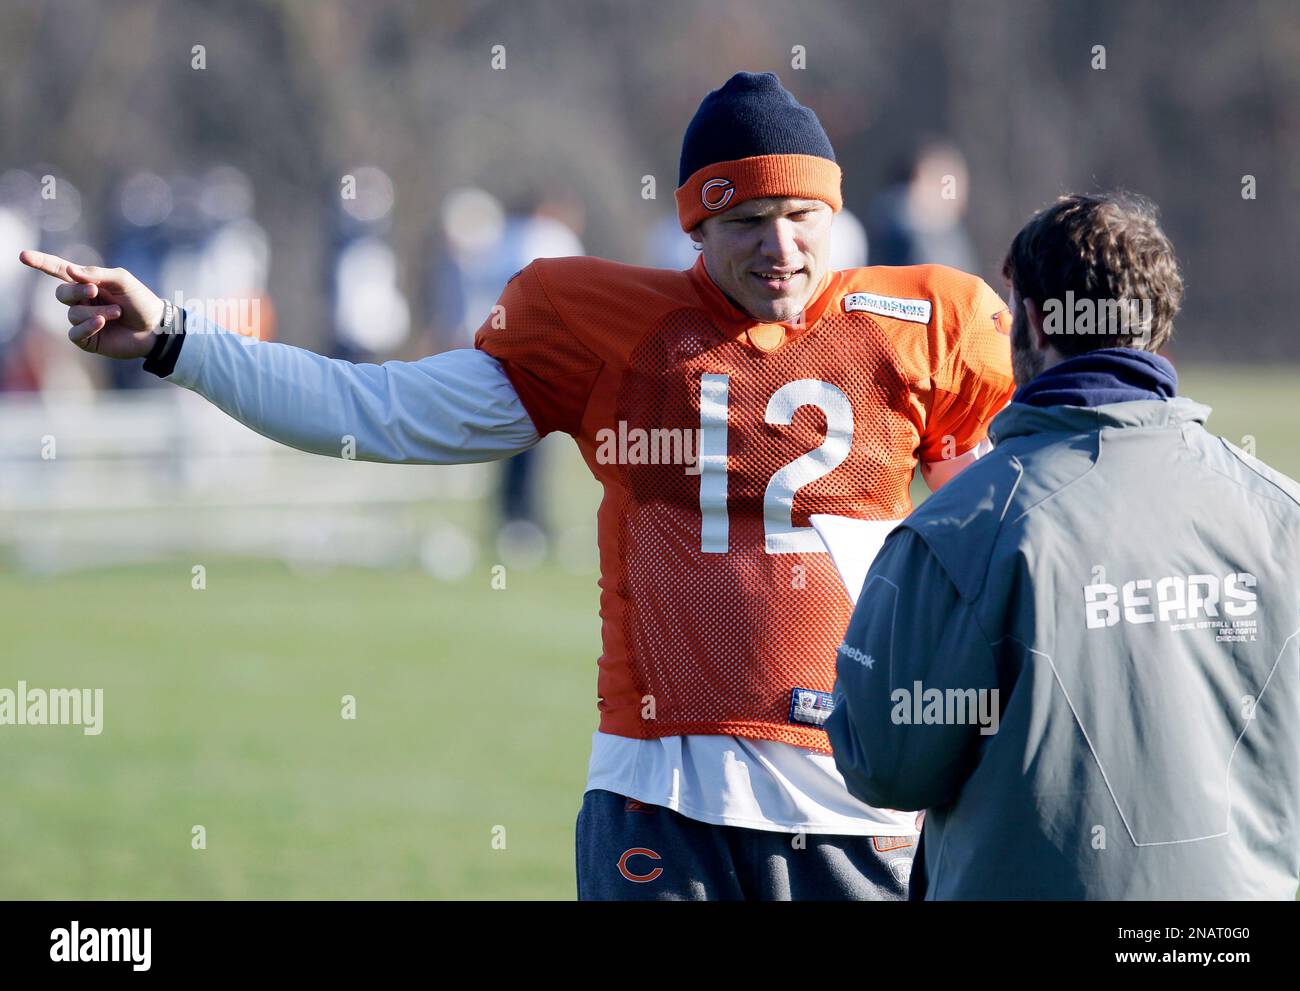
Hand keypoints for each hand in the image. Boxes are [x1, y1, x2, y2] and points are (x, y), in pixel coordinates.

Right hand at [19, 250, 166, 359]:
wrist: (157, 329)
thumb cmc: (142, 302)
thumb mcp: (123, 281)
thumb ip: (97, 274)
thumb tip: (70, 271)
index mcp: (88, 283)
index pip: (59, 271)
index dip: (41, 263)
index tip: (23, 256)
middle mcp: (83, 301)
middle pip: (62, 294)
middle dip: (76, 292)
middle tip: (95, 291)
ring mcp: (84, 321)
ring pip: (73, 314)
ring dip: (96, 311)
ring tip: (118, 312)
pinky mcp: (88, 339)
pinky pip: (75, 333)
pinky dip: (88, 326)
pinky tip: (103, 322)